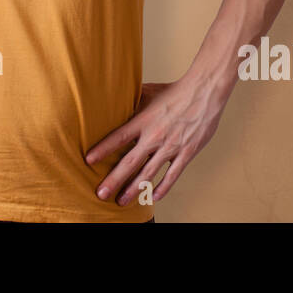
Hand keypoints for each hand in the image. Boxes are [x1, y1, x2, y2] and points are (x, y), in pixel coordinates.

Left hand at [84, 75, 227, 206]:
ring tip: (122, 201)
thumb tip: (115, 99)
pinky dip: (163, 187)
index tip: (89, 161)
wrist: (203, 92)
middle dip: (114, 179)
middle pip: (130, 162)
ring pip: (148, 173)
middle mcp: (154, 136)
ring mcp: (171, 147)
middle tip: (101, 193)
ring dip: (134, 189)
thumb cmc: (174, 91)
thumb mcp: (148, 91)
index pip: (118, 138)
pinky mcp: (186, 153)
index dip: (103, 149)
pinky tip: (153, 196)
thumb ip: (132, 100)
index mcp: (143, 121)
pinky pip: (172, 175)